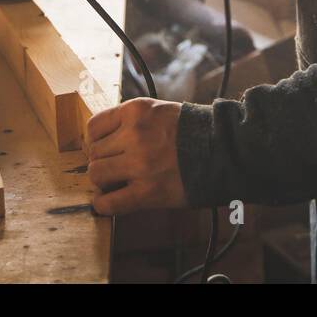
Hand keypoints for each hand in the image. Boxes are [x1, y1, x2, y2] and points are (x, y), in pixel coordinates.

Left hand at [85, 98, 186, 214]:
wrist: (222, 152)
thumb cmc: (192, 132)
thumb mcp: (158, 111)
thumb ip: (130, 120)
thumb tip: (101, 139)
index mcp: (136, 111)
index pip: (94, 127)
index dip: (96, 141)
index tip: (104, 149)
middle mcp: (134, 135)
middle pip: (93, 152)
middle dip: (102, 161)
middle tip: (115, 167)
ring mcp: (139, 164)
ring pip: (96, 174)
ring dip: (103, 181)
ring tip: (116, 182)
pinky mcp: (147, 192)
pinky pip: (109, 203)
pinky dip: (104, 205)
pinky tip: (109, 202)